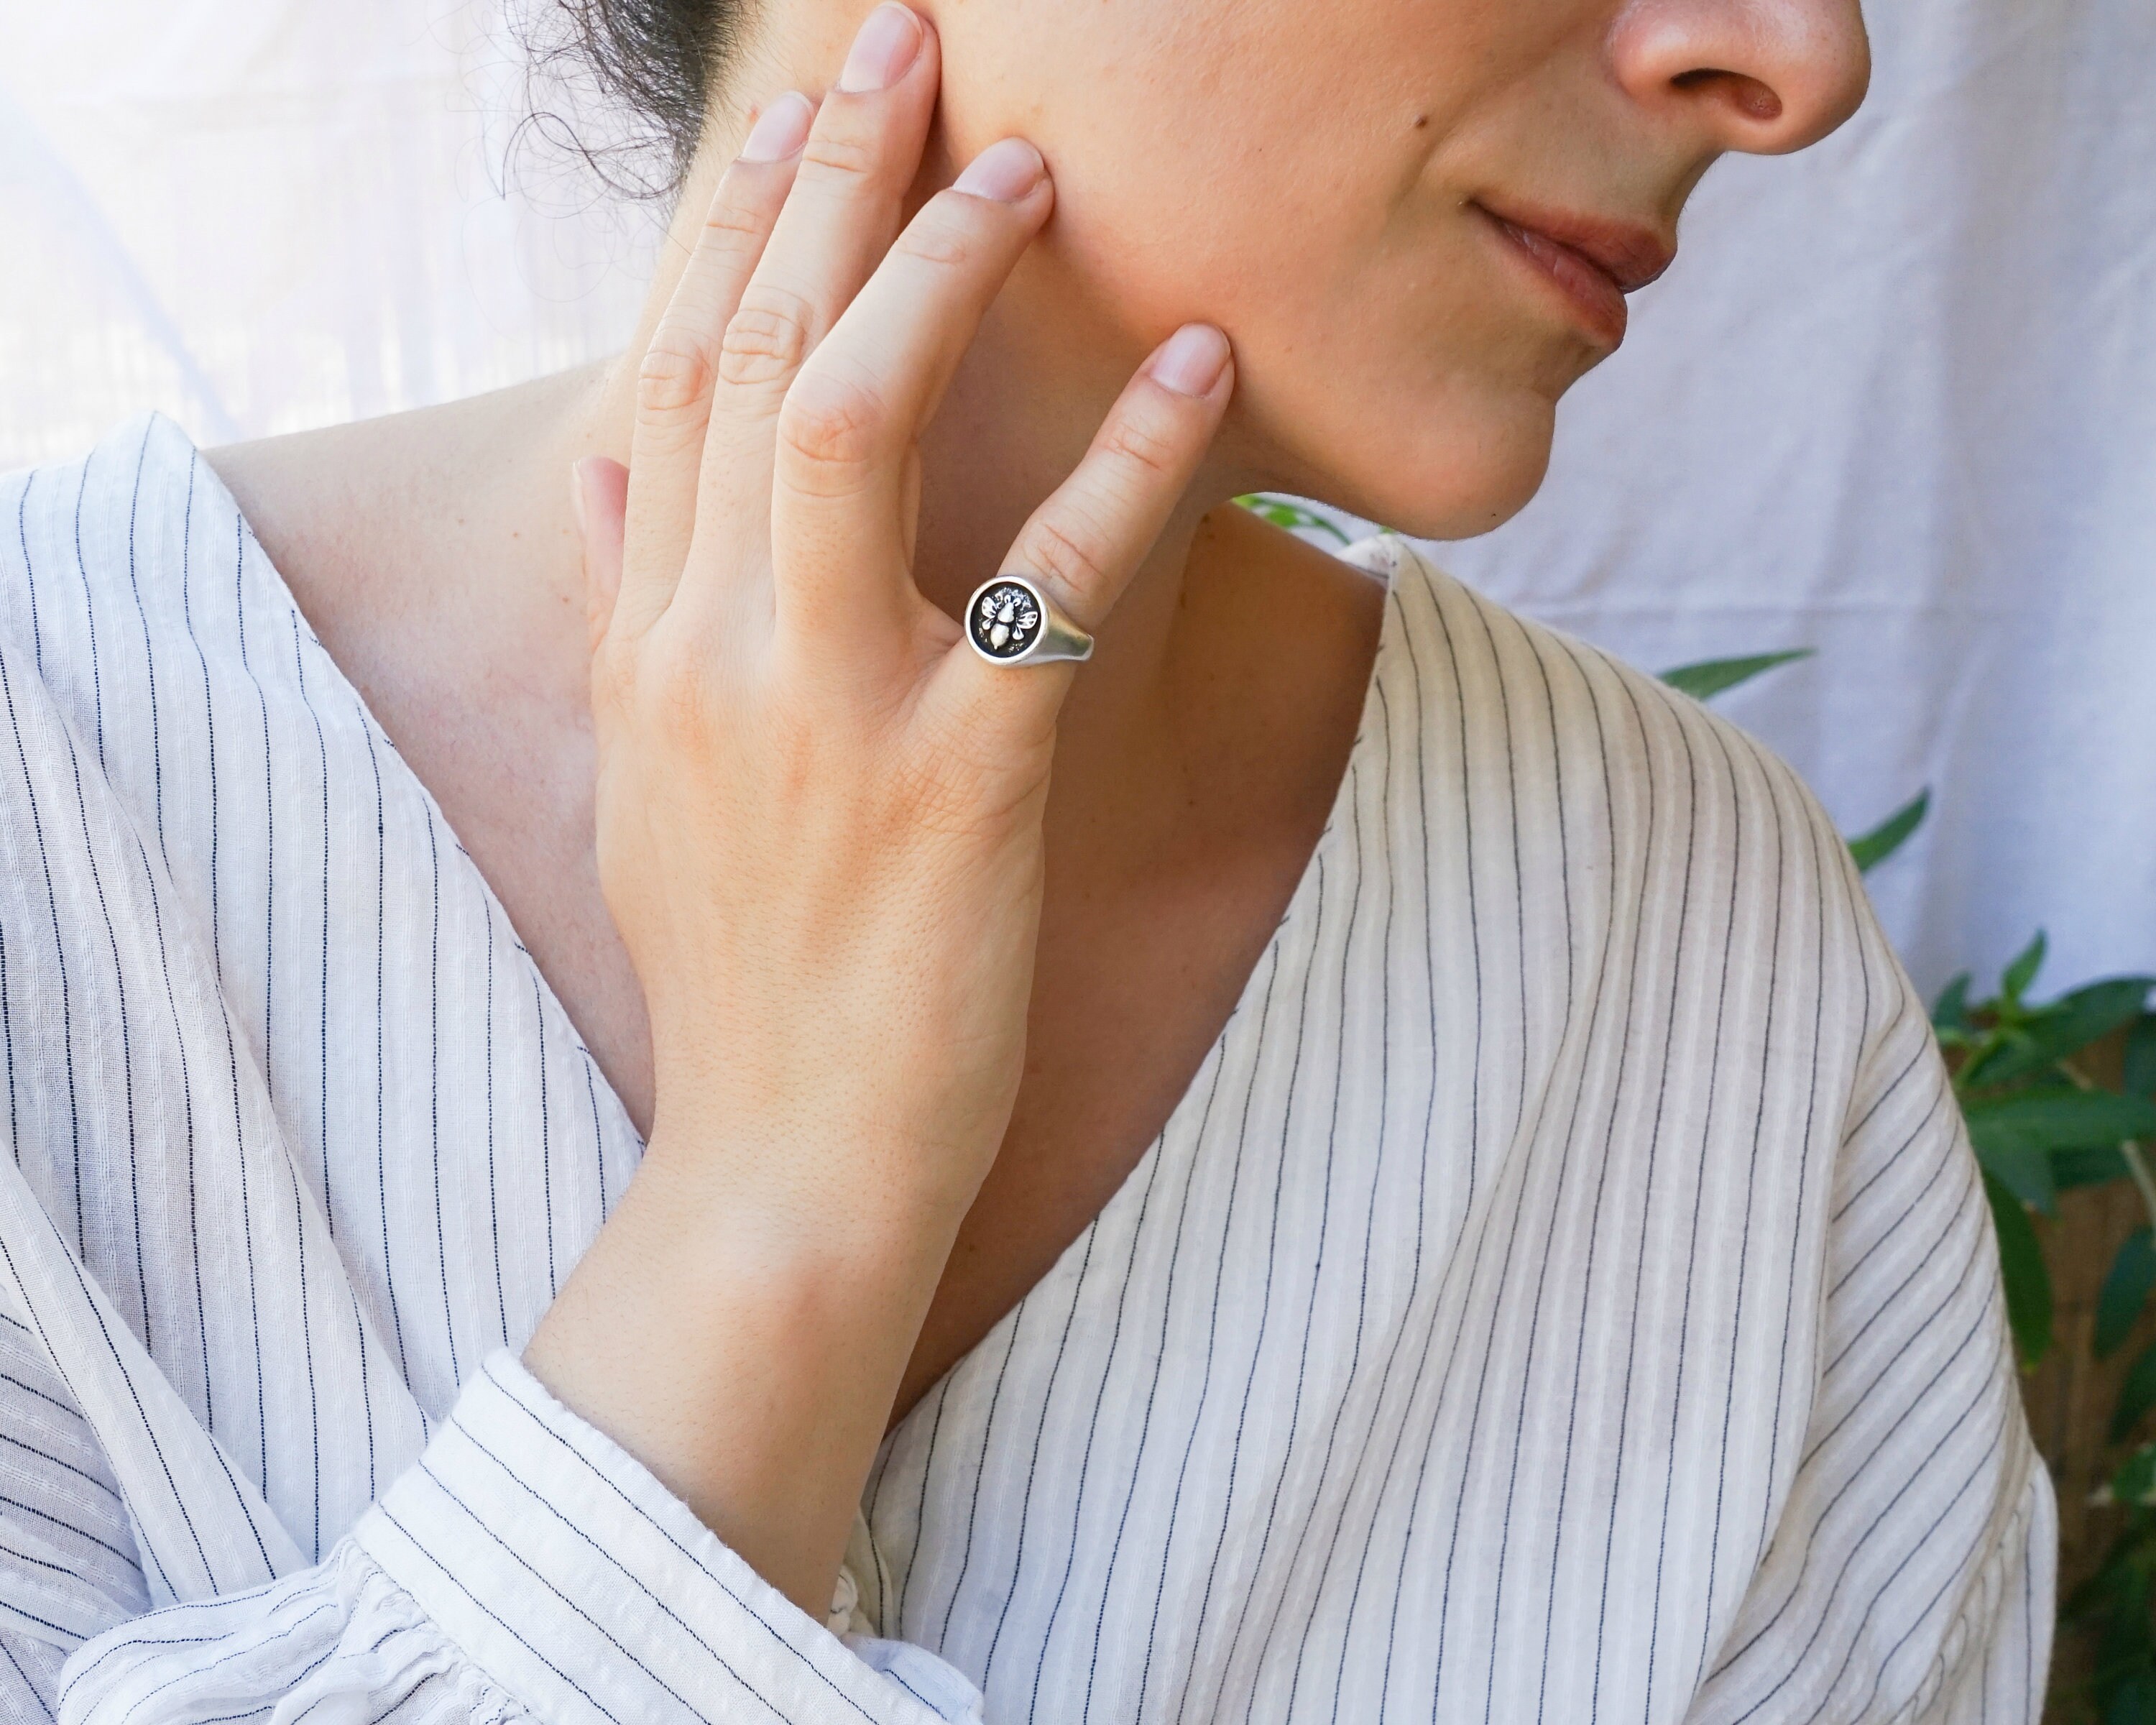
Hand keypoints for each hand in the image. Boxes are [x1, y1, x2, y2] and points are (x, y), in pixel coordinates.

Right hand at [524, 3, 1232, 1615]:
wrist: (779, 1161)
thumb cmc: (736, 972)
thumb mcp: (638, 780)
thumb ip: (626, 613)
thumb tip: (614, 470)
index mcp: (648, 639)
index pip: (680, 374)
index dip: (741, 227)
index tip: (803, 113)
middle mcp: (713, 647)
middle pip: (758, 356)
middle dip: (833, 183)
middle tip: (913, 46)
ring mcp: (826, 714)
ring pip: (855, 431)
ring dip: (944, 276)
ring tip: (1036, 170)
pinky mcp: (952, 788)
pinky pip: (1044, 591)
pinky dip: (1124, 470)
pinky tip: (1198, 379)